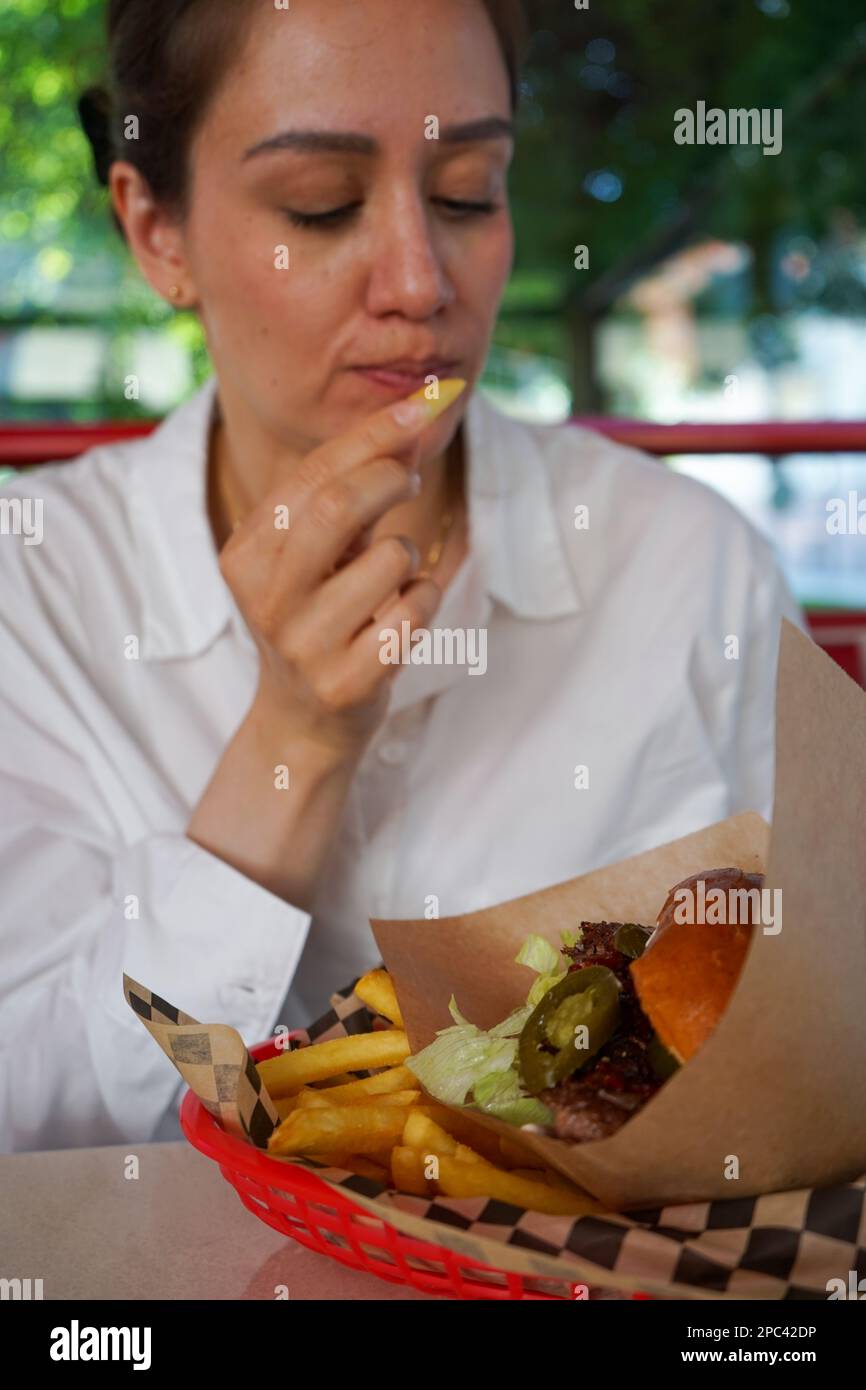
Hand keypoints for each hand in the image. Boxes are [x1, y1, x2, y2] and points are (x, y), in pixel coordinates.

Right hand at [219, 381, 465, 761]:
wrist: (303, 722)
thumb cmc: (318, 615)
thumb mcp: (315, 554)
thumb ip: (349, 490)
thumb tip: (411, 417)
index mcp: (247, 554)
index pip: (313, 473)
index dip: (376, 433)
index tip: (427, 402)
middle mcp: (265, 597)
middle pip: (336, 507)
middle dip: (390, 478)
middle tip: (411, 478)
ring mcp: (303, 645)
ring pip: (389, 560)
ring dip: (409, 555)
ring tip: (392, 577)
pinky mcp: (346, 683)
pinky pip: (414, 613)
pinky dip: (423, 600)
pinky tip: (400, 618)